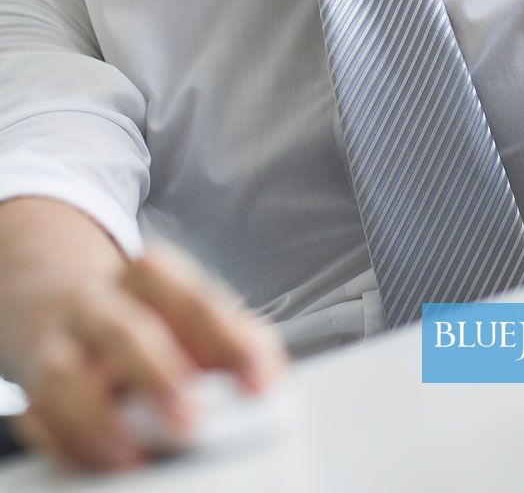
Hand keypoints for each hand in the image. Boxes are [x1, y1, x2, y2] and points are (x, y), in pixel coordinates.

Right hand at [12, 241, 287, 471]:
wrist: (65, 302)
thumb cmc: (149, 317)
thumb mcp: (193, 312)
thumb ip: (238, 341)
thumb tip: (273, 383)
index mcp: (149, 276)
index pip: (192, 300)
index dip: (230, 341)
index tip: (260, 383)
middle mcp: (99, 304)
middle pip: (125, 331)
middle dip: (159, 376)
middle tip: (194, 420)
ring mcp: (61, 343)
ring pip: (66, 375)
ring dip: (99, 418)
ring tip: (134, 453)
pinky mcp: (35, 387)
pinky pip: (38, 416)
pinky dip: (64, 443)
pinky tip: (99, 461)